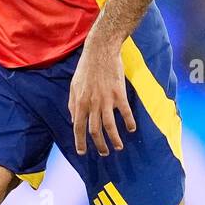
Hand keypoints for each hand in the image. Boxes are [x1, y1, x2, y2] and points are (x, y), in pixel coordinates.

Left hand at [68, 37, 135, 155]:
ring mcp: (105, 99)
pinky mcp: (119, 94)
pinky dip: (129, 122)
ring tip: (118, 148)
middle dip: (99, 145)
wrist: (100, 51)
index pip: (78, 127)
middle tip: (104, 153)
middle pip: (94, 130)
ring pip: (109, 126)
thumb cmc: (86, 68)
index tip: (82, 152)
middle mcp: (91, 104)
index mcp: (79, 102)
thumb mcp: (73, 86)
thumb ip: (72, 104)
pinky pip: (125, 112)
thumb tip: (72, 119)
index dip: (80, 142)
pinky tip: (131, 129)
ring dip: (114, 139)